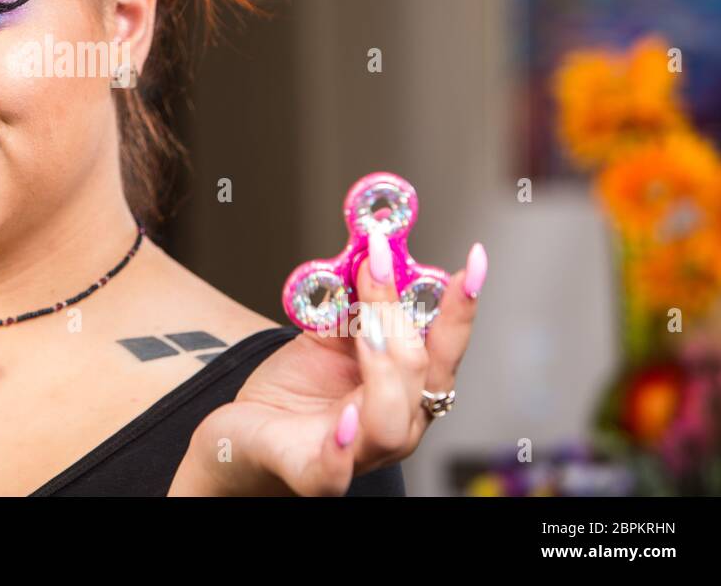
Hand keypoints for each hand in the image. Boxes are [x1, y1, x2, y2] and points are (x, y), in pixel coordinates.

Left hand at [168, 232, 486, 494]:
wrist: (247, 432)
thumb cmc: (296, 388)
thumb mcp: (327, 334)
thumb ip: (354, 300)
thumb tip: (372, 246)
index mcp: (406, 387)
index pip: (444, 346)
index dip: (461, 306)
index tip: (473, 261)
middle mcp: (396, 423)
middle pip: (417, 372)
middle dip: (398, 313)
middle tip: (378, 264)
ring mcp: (360, 454)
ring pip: (389, 419)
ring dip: (381, 365)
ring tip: (365, 328)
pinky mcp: (312, 475)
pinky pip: (334, 472)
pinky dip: (342, 449)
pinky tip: (345, 422)